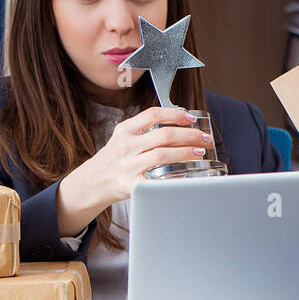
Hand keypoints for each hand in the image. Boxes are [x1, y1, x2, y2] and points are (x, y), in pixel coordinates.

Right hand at [56, 106, 213, 235]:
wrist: (94, 181)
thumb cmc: (114, 158)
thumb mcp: (123, 137)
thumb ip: (145, 129)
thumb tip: (180, 124)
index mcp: (124, 130)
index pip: (153, 114)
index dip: (175, 114)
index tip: (190, 118)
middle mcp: (126, 146)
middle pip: (163, 135)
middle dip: (189, 135)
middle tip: (204, 138)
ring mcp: (128, 166)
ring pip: (163, 155)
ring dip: (186, 152)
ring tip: (200, 152)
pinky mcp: (131, 184)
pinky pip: (157, 180)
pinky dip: (175, 177)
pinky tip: (187, 175)